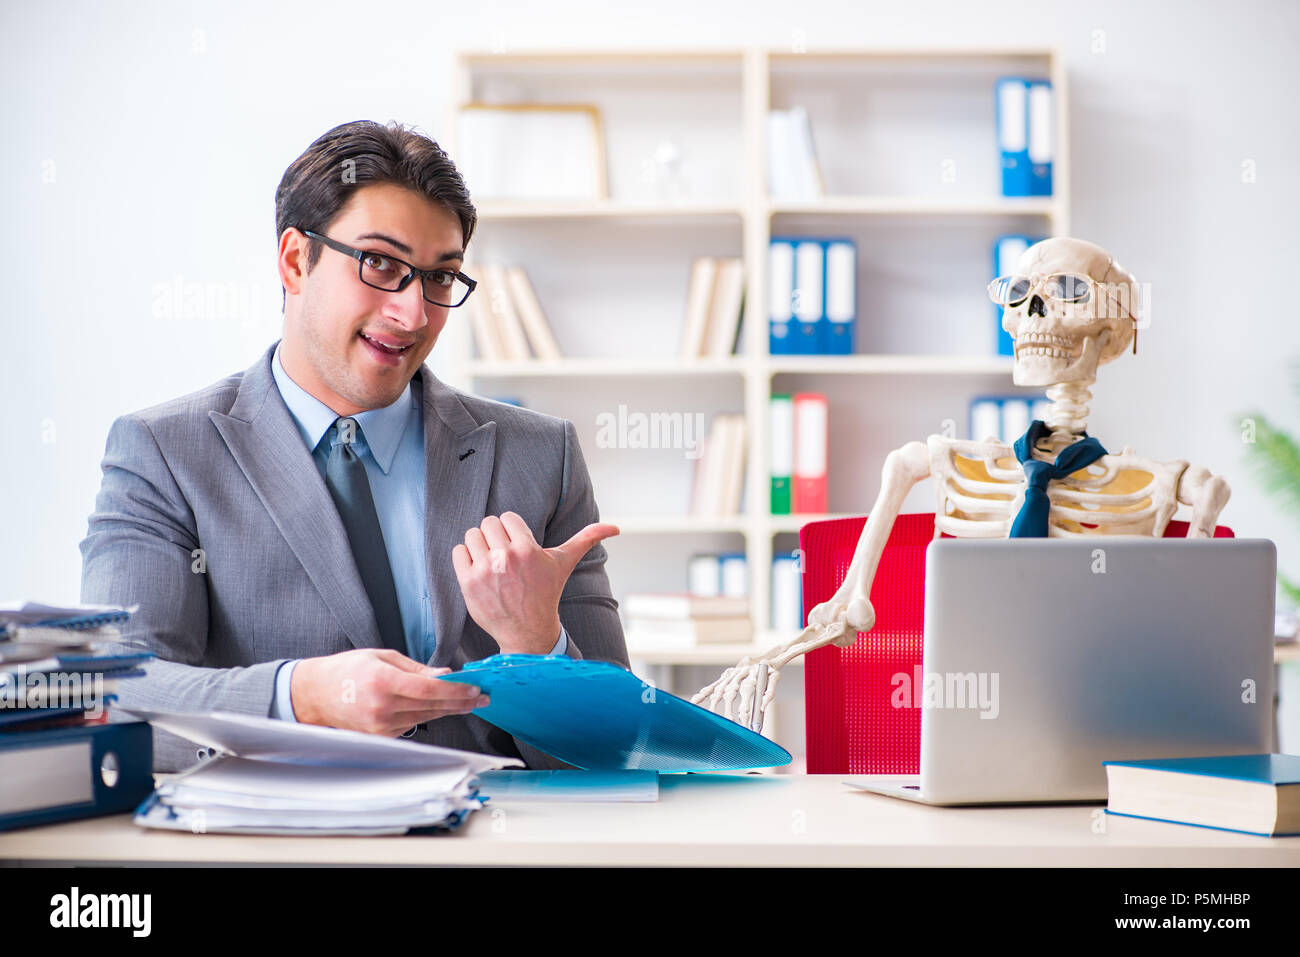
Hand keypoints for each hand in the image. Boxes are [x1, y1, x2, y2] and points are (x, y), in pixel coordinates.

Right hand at [290, 648, 488, 735]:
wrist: (316, 694)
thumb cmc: (347, 670)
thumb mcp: (382, 657)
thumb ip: (416, 668)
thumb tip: (444, 676)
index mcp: (383, 681)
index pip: (429, 690)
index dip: (455, 691)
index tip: (474, 689)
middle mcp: (382, 707)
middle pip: (432, 707)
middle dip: (461, 702)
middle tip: (481, 697)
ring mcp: (381, 725)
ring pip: (426, 717)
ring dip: (448, 710)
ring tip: (467, 702)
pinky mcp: (381, 736)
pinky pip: (412, 724)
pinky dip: (427, 715)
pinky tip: (439, 708)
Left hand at [452, 511, 619, 654]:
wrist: (528, 631)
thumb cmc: (546, 593)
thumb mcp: (565, 563)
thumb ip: (587, 538)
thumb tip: (615, 527)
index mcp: (527, 549)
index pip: (508, 517)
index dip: (512, 531)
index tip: (518, 547)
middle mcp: (505, 557)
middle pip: (488, 523)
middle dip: (495, 536)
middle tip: (504, 555)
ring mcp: (485, 570)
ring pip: (472, 534)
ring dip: (479, 544)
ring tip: (491, 561)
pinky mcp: (468, 583)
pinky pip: (458, 551)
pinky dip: (465, 557)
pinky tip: (479, 569)